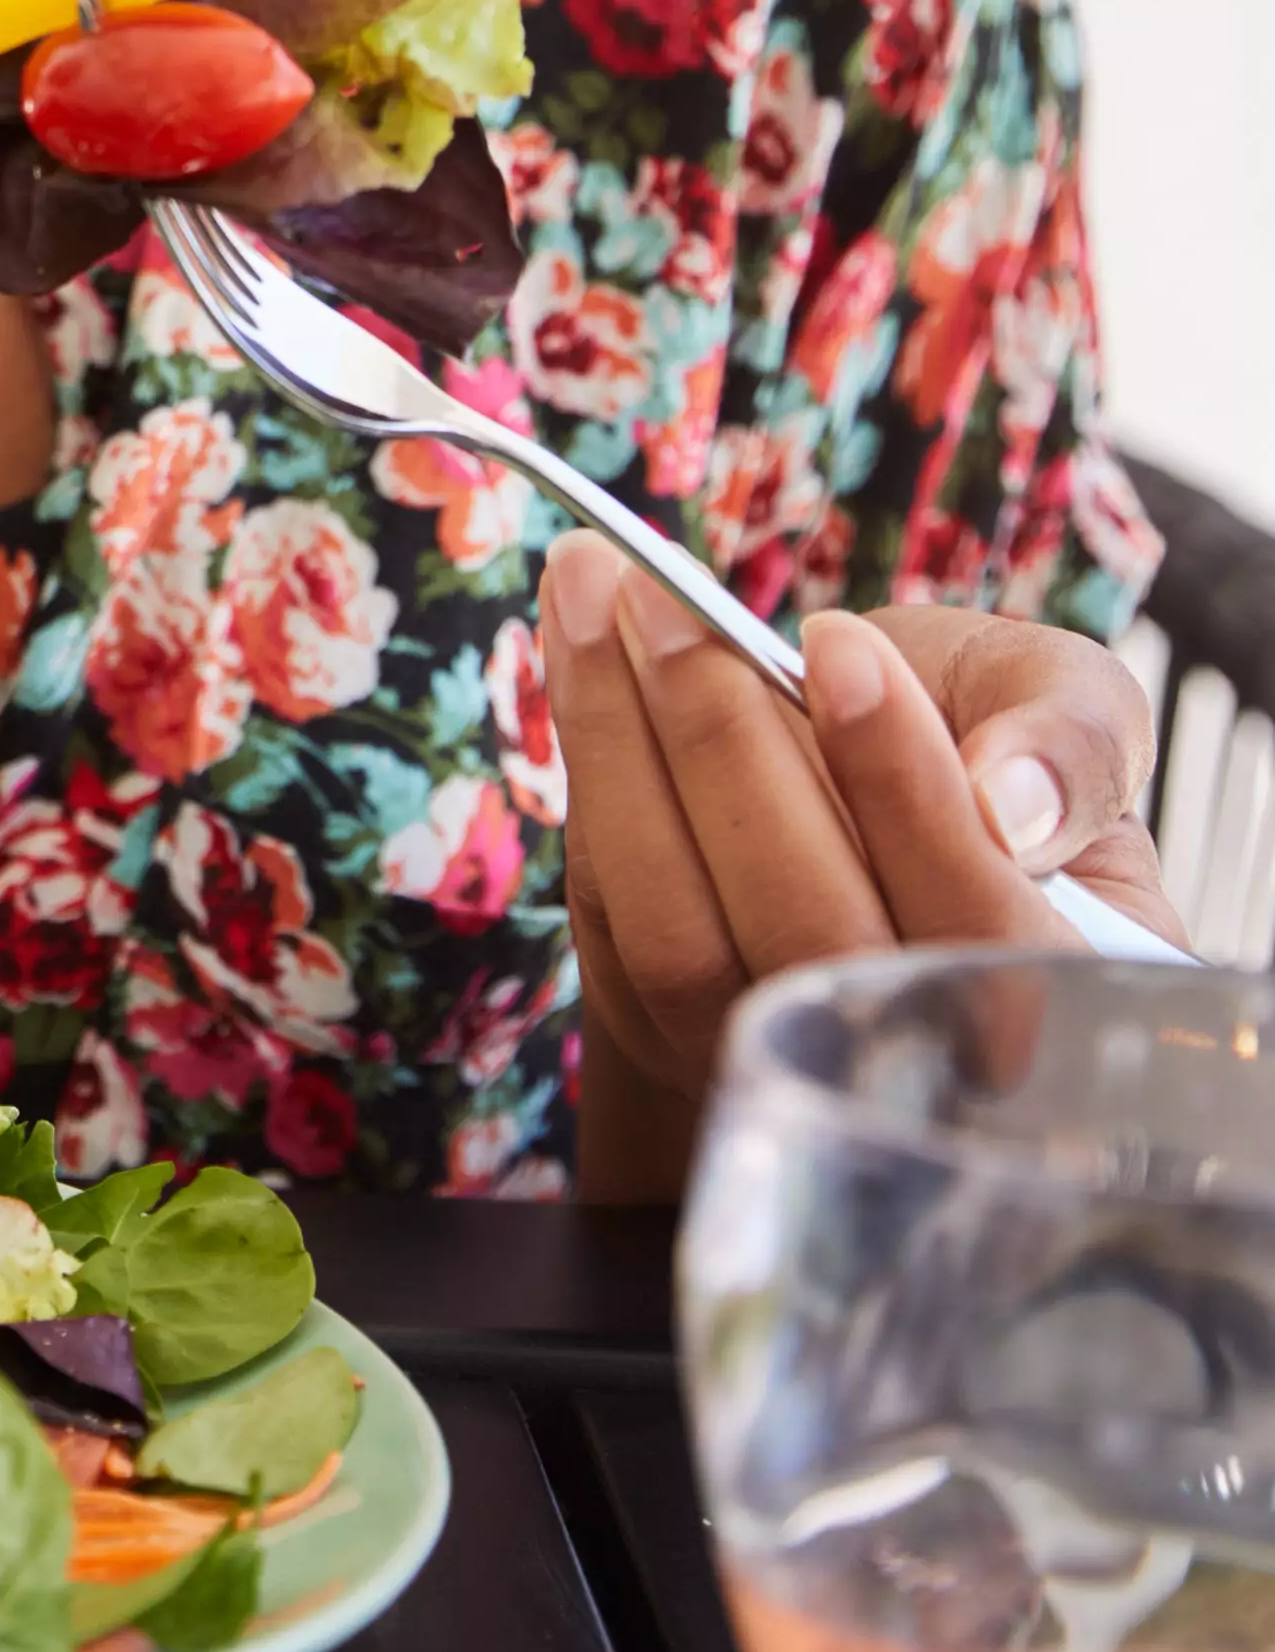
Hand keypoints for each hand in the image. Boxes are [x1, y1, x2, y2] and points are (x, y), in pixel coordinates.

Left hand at [543, 541, 1184, 1198]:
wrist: (882, 780)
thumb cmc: (998, 746)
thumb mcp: (1074, 712)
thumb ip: (1076, 742)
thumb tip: (1009, 801)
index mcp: (1059, 996)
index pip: (977, 921)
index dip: (905, 788)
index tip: (838, 644)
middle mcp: (917, 1065)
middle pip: (809, 935)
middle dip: (726, 749)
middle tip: (664, 597)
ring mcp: (780, 1053)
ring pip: (684, 940)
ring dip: (623, 747)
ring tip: (593, 586)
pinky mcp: (666, 1025)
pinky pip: (615, 913)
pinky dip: (588, 764)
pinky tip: (574, 637)